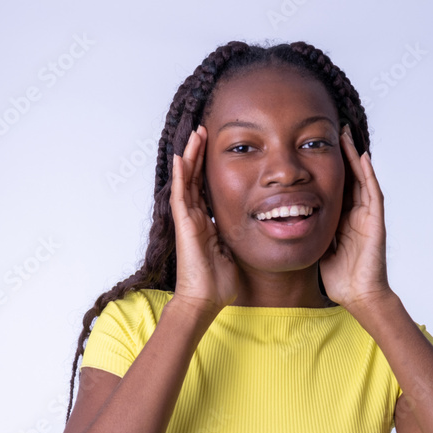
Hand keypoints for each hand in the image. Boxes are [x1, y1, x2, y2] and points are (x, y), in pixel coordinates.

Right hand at [170, 125, 238, 315]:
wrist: (205, 302)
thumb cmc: (219, 285)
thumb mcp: (234, 254)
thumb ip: (238, 240)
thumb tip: (252, 233)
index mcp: (207, 225)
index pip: (206, 189)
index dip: (208, 168)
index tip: (215, 149)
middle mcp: (195, 219)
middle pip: (195, 179)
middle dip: (199, 154)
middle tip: (203, 130)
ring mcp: (188, 221)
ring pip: (187, 181)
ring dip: (191, 157)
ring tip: (195, 134)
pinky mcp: (185, 226)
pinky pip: (181, 196)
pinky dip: (181, 176)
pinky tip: (182, 157)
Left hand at [318, 125, 393, 313]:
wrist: (358, 296)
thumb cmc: (339, 277)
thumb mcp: (317, 246)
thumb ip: (308, 230)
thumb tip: (284, 221)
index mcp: (341, 218)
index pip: (333, 185)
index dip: (326, 166)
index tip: (313, 146)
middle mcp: (356, 213)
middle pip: (348, 176)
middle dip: (342, 153)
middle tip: (333, 129)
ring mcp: (367, 216)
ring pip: (361, 179)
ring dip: (355, 156)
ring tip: (347, 134)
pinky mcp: (375, 222)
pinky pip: (373, 193)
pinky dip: (368, 174)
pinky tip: (362, 157)